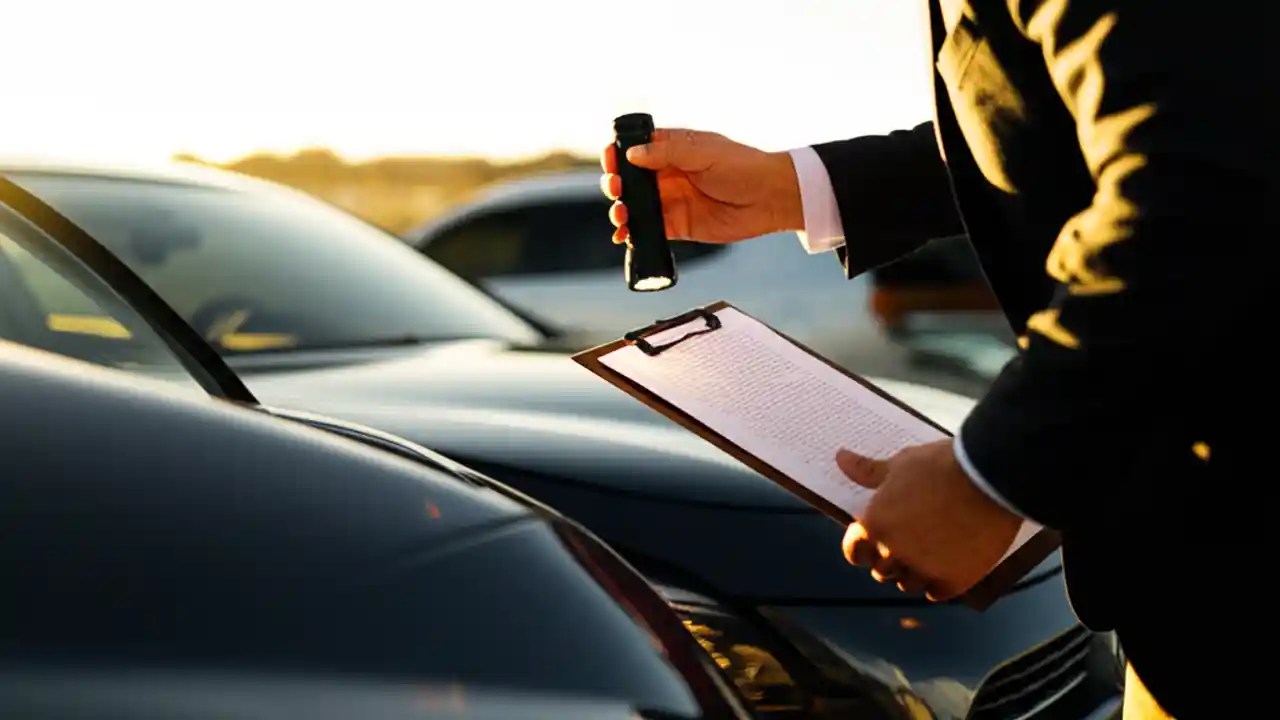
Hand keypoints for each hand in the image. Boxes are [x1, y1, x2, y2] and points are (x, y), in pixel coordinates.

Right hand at [600, 129, 802, 244]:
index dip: (618, 154)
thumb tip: (632, 154)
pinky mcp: (677, 225)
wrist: (769, 198)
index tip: (610, 160)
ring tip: (620, 215)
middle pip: (629, 180)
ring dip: (621, 210)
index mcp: (672, 150)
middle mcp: (668, 175)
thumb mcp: (704, 152)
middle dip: (615, 184)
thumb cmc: (743, 167)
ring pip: (635, 206)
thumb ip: (667, 152)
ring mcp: (671, 201)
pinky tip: (624, 235)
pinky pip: (648, 230)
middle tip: (616, 189)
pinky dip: (633, 233)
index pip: (635, 149)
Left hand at [837, 440, 1022, 600]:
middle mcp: (895, 553)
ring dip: (912, 573)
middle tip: (905, 543)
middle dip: (888, 558)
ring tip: (927, 554)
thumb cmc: (940, 466)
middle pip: (881, 570)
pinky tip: (944, 568)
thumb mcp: (901, 464)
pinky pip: (936, 592)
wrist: (990, 477)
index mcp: (876, 525)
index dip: (861, 547)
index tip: (872, 539)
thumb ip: (868, 471)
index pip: (854, 551)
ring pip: (908, 584)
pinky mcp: (955, 580)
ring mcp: (925, 569)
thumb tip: (841, 459)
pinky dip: (936, 584)